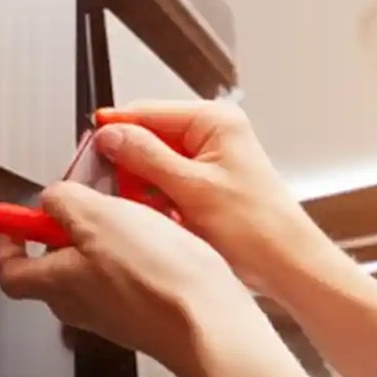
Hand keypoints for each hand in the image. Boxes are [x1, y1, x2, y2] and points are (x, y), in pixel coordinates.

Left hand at [0, 181, 259, 373]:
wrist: (209, 323)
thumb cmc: (157, 281)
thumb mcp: (97, 216)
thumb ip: (63, 202)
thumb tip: (52, 198)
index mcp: (55, 284)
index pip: (10, 271)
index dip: (6, 244)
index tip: (13, 221)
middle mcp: (81, 305)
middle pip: (55, 266)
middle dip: (66, 231)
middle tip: (83, 205)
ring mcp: (114, 312)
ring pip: (97, 268)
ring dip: (108, 237)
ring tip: (132, 215)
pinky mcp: (145, 312)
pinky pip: (131, 276)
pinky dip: (138, 252)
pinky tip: (161, 237)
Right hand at [94, 101, 333, 295]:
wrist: (287, 265)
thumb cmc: (257, 227)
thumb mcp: (191, 188)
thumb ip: (146, 157)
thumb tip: (111, 136)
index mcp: (214, 121)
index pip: (147, 111)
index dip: (115, 131)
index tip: (89, 151)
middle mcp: (213, 135)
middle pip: (148, 138)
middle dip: (129, 166)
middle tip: (113, 189)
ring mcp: (209, 162)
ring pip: (155, 166)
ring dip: (143, 188)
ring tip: (142, 210)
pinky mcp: (206, 188)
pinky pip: (167, 186)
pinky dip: (157, 202)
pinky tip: (158, 219)